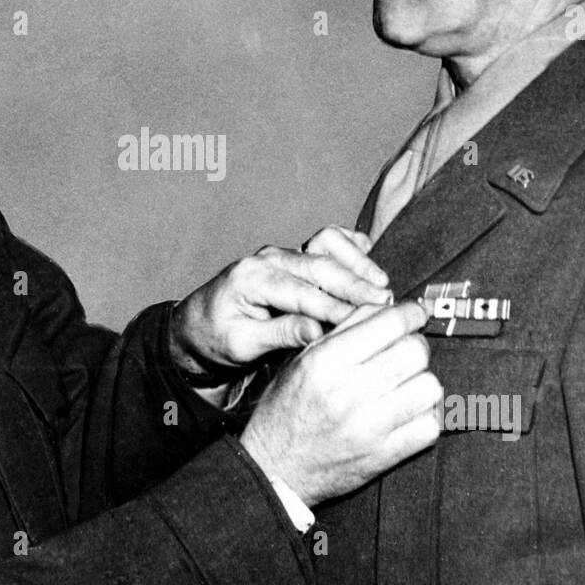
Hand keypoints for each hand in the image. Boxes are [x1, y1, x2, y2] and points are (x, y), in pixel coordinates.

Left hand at [168, 226, 390, 374]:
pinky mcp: (293, 256)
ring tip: (381, 285)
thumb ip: (281, 334)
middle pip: (321, 264)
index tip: (368, 320)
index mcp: (252, 278)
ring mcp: (282, 253)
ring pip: (327, 243)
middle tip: (386, 302)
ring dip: (357, 262)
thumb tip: (320, 333)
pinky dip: (351, 246)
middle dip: (356, 283)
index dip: (338, 306)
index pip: (303, 292)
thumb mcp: (242, 344)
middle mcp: (269, 258)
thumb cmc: (216, 337)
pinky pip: (327, 240)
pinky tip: (371, 262)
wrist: (198, 326)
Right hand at [239, 301, 440, 506]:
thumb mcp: (303, 360)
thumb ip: (344, 329)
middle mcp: (348, 392)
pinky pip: (430, 426)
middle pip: (415, 352)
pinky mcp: (384, 455)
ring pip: (429, 387)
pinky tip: (408, 411)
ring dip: (421, 381)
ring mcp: (370, 427)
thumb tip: (387, 307)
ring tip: (405, 383)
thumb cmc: (286, 410)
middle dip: (415, 345)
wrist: (276, 467)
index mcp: (325, 363)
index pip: (389, 324)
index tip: (414, 315)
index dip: (410, 314)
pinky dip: (424, 416)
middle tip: (405, 350)